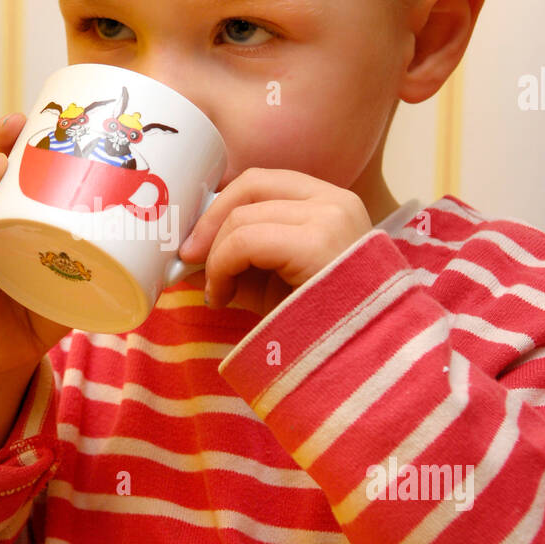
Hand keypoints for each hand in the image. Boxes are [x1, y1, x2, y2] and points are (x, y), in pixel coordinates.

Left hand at [177, 169, 372, 316]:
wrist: (357, 362)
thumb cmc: (317, 325)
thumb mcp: (272, 280)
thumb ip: (239, 256)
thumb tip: (190, 249)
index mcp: (330, 202)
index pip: (263, 182)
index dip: (221, 205)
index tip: (196, 239)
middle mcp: (335, 201)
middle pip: (251, 185)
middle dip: (208, 221)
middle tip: (187, 258)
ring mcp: (330, 218)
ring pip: (242, 217)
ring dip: (215, 257)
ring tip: (217, 294)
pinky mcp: (317, 243)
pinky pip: (245, 241)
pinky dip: (221, 268)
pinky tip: (223, 299)